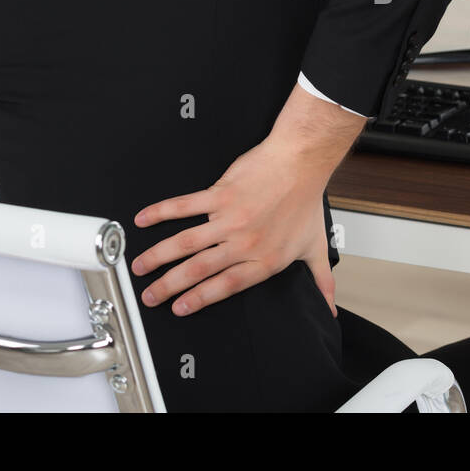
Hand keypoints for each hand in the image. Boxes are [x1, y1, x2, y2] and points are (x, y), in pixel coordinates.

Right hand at [131, 83, 365, 316]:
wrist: (301, 162)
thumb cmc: (306, 200)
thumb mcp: (315, 247)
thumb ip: (321, 281)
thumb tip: (330, 307)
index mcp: (264, 259)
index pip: (225, 286)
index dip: (199, 299)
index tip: (179, 308)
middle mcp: (244, 243)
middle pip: (198, 270)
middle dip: (168, 286)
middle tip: (149, 296)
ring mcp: (229, 218)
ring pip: (185, 243)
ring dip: (158, 256)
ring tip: (139, 266)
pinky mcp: (220, 194)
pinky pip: (184, 206)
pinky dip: (160, 213)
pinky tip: (143, 220)